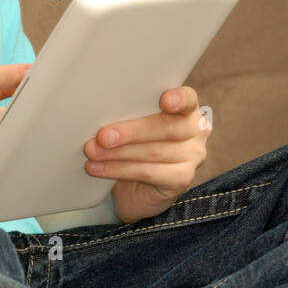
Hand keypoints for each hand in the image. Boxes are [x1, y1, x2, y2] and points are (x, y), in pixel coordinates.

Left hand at [83, 85, 211, 224]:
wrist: (138, 189)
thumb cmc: (133, 146)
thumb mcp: (132, 124)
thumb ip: (127, 113)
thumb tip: (97, 111)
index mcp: (185, 108)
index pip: (188, 98)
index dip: (178, 99)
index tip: (164, 101)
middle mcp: (194, 130)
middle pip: (165, 127)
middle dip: (130, 132)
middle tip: (102, 136)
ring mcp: (193, 155)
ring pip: (153, 151)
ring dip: (117, 153)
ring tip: (93, 152)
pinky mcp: (182, 178)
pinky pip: (148, 172)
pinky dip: (119, 170)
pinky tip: (98, 169)